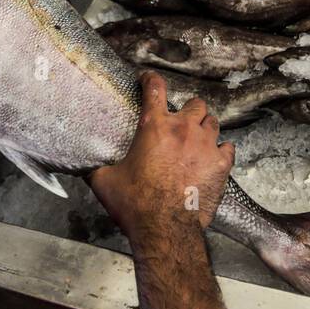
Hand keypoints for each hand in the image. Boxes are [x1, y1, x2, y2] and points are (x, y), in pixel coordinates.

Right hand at [89, 72, 233, 247]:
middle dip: (188, 110)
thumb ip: (95, 168)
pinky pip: (228, 147)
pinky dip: (221, 150)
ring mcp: (206, 145)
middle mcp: (183, 129)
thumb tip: (81, 165)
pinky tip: (213, 158)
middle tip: (180, 122)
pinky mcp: (222, 164)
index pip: (155, 87)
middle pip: (195, 103)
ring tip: (198, 139)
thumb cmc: (135, 204)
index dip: (151, 79)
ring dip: (205, 127)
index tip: (148, 80)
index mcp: (155, 126)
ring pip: (213, 122)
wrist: (165, 229)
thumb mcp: (105, 182)